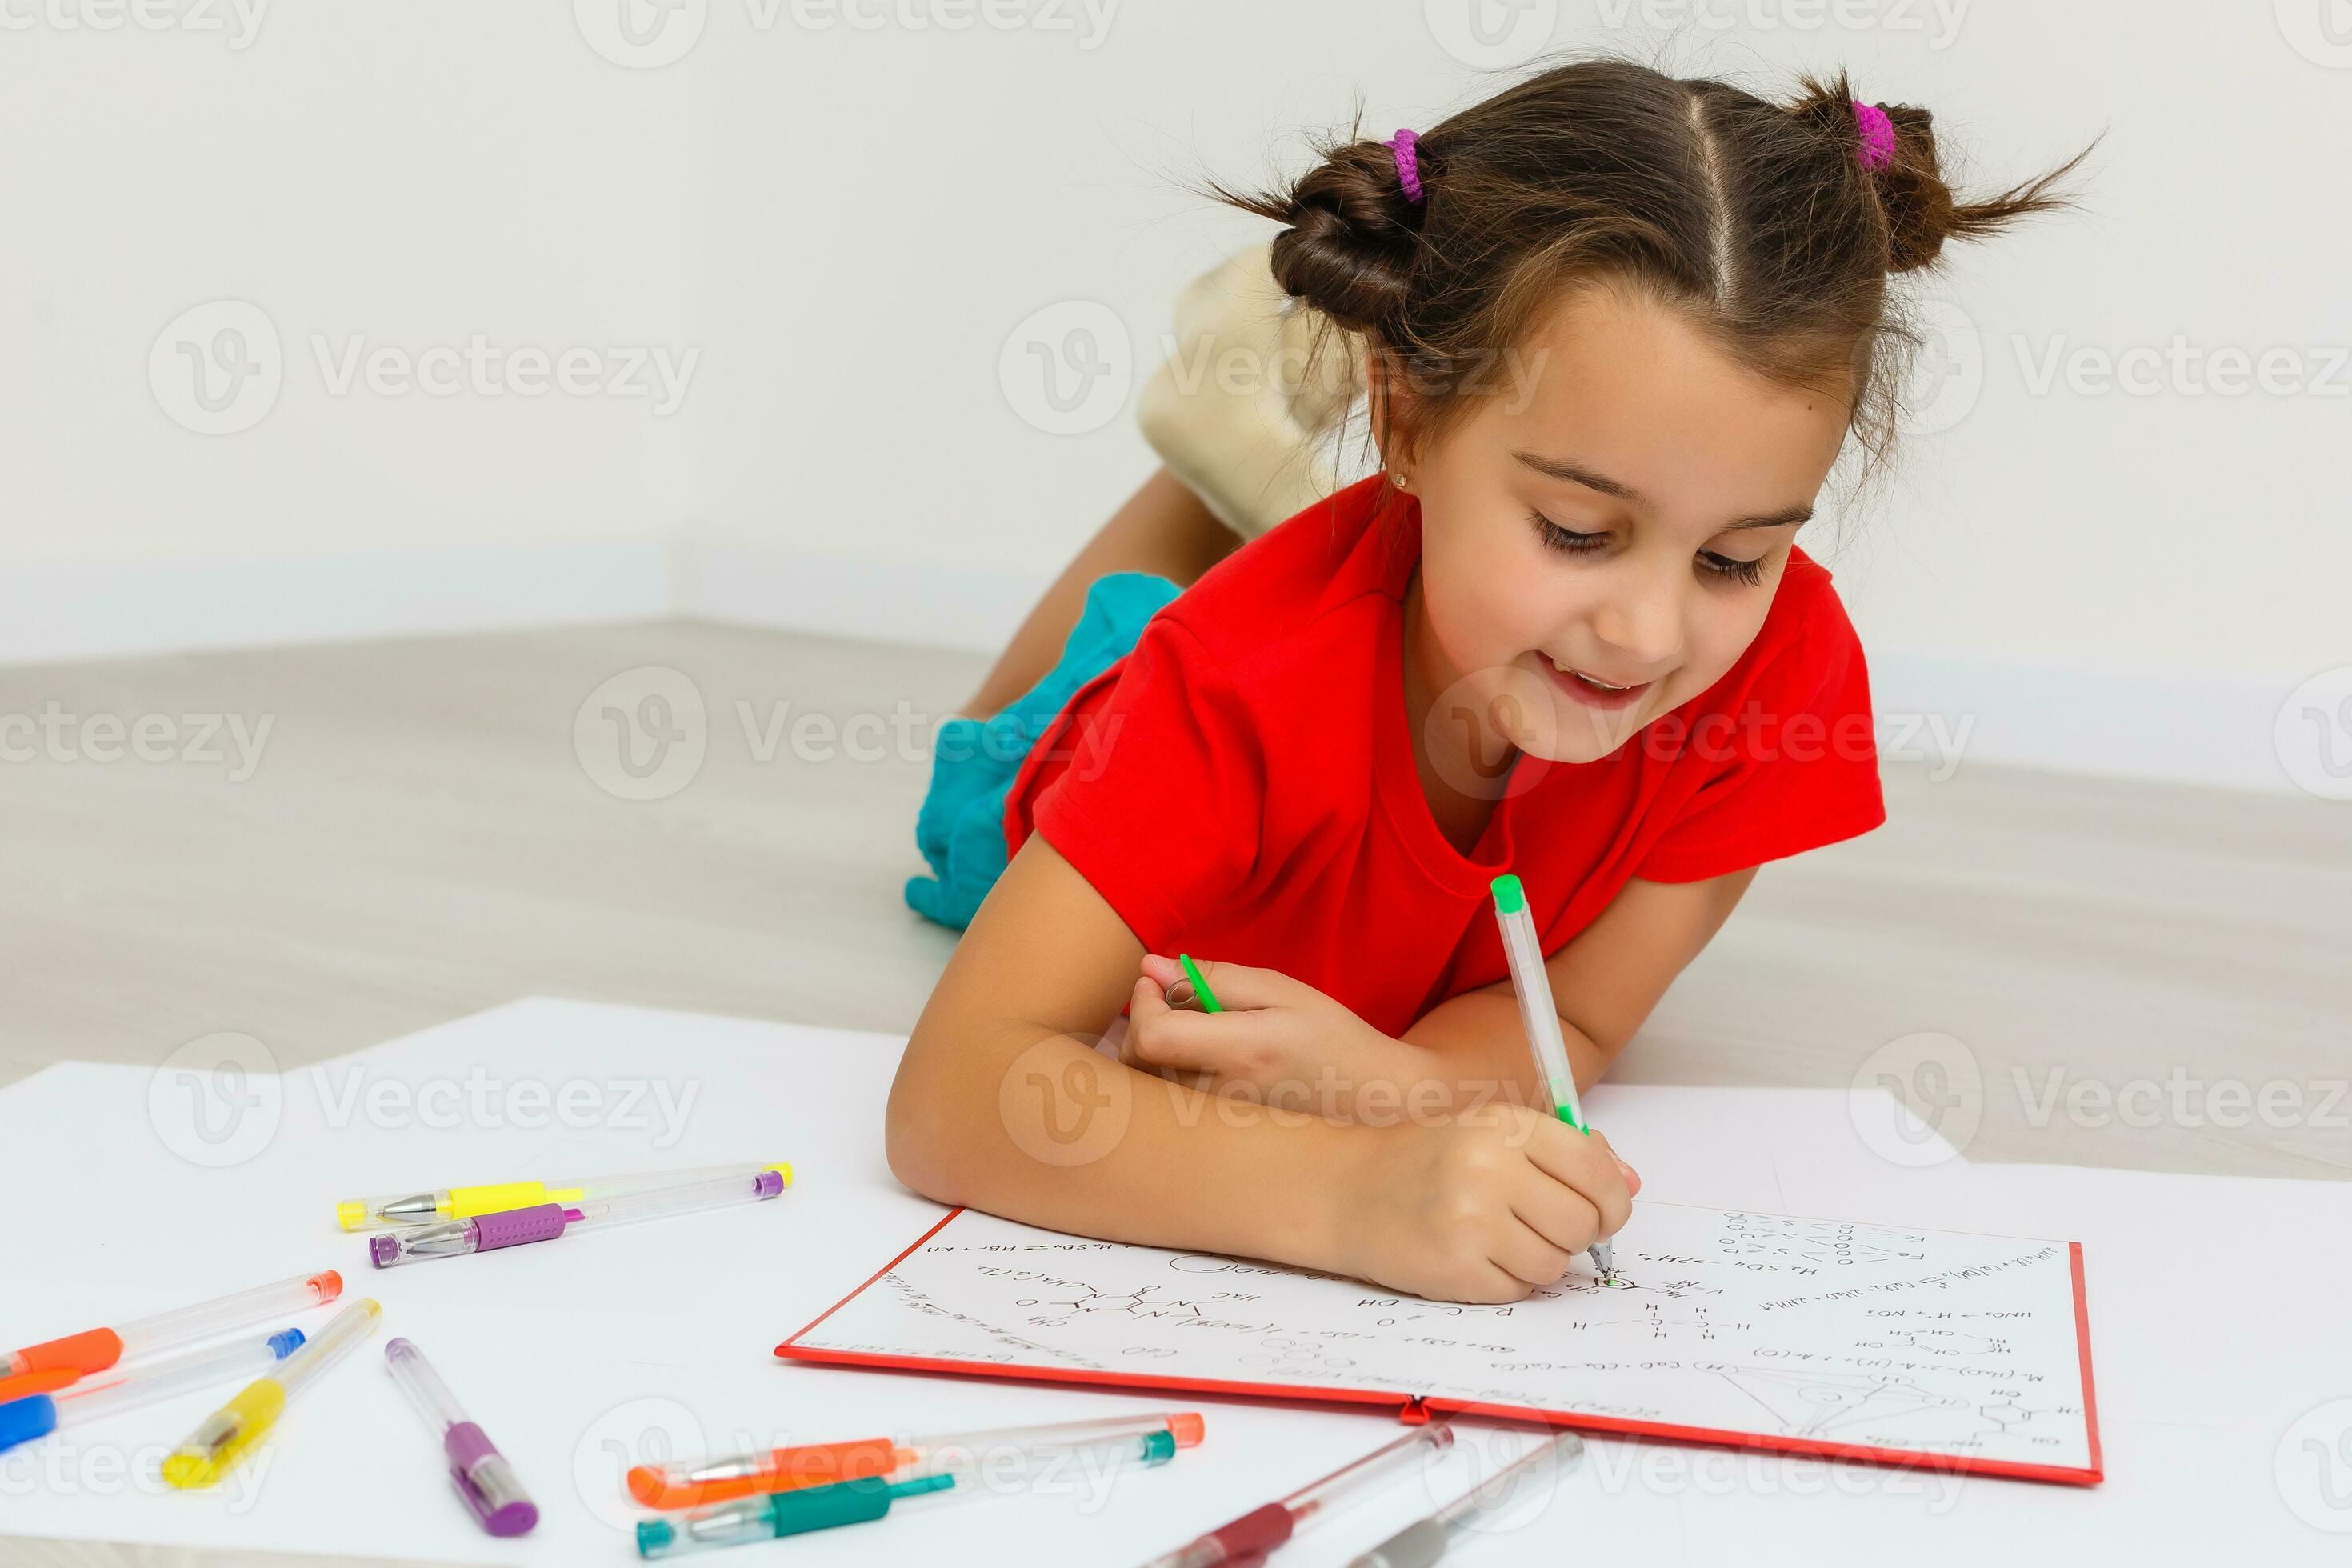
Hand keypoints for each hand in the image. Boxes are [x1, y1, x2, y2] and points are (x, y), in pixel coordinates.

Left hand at [1121, 954, 1416, 1116]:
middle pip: (1138, 1064)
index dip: (1142, 1003)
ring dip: (1149, 1048)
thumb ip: (1213, 978)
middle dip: (1140, 1022)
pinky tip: (1193, 1057)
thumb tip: (1150, 967)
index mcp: (1241, 1053)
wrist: (1368, 1097)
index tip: (1158, 983)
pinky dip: (1162, 1073)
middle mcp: (1221, 1096)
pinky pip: (1164, 1104)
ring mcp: (1216, 1123)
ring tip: (1186, 1026)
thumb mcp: (1280, 991)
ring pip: (1146, 1086)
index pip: (1153, 1037)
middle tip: (1170, 999)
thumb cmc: (1329, 1036)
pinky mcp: (1215, 1135)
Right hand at [1325, 1104, 1640, 1303]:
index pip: (1596, 1170)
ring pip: (1554, 1263)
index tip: (1606, 1212)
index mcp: (1504, 1125)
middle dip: (1576, 1234)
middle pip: (1583, 1224)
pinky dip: (1506, 1280)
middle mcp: (1488, 1168)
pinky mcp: (1455, 1269)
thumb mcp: (1491, 1132)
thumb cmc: (1425, 1160)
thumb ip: (1565, 1152)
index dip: (1613, 1201)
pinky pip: (1518, 1290)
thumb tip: (1628, 1184)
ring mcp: (1470, 1221)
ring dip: (1538, 1259)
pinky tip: (1475, 1255)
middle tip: (1546, 1226)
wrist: (1344, 1189)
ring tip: (1500, 1238)